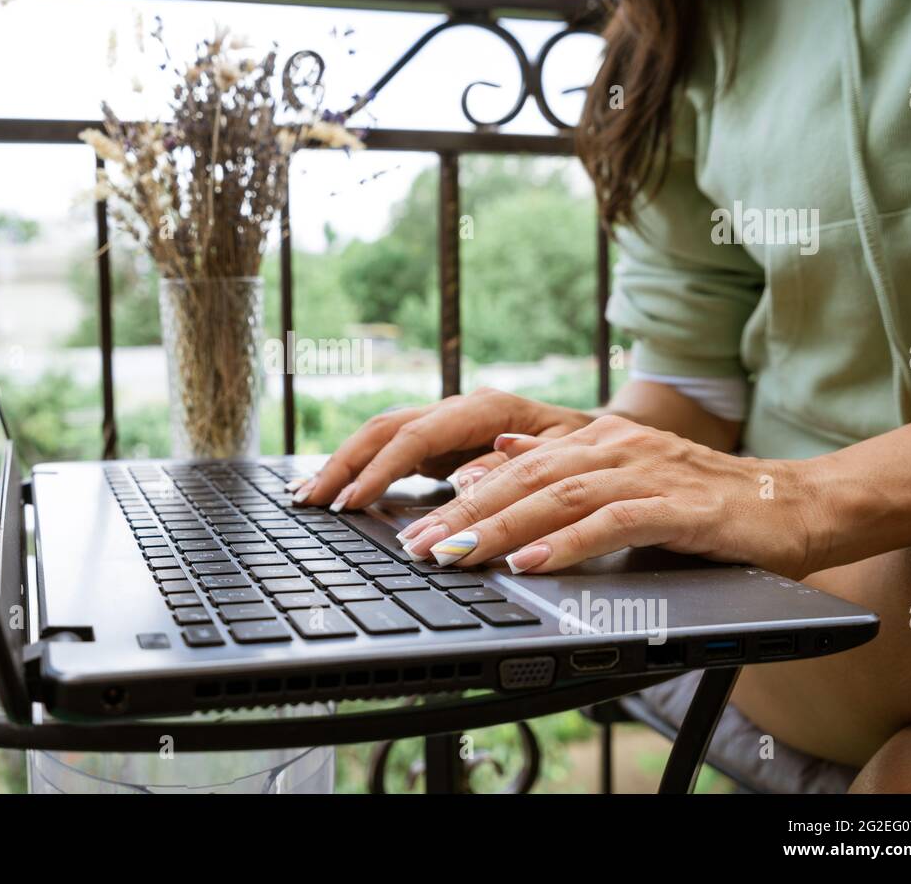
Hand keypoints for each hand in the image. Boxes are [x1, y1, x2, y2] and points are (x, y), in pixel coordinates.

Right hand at [292, 387, 594, 510]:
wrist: (603, 437)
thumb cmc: (588, 449)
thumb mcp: (564, 459)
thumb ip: (514, 467)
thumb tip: (465, 481)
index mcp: (485, 408)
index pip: (416, 436)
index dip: (380, 470)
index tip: (353, 502)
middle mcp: (458, 410)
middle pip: (385, 429)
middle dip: (344, 464)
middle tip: (311, 501)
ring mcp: (446, 424)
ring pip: (381, 436)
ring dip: (343, 465)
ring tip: (307, 496)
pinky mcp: (442, 443)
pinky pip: (391, 451)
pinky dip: (361, 470)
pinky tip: (338, 490)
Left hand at [397, 414, 825, 579]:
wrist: (796, 503)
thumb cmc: (705, 502)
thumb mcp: (624, 480)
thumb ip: (563, 469)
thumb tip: (496, 455)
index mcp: (597, 441)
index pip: (513, 467)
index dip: (459, 497)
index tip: (412, 528)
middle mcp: (616, 447)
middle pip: (523, 480)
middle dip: (464, 514)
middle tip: (417, 546)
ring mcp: (648, 472)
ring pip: (559, 496)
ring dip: (501, 527)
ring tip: (456, 554)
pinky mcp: (681, 505)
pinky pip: (615, 521)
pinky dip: (570, 543)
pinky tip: (534, 562)